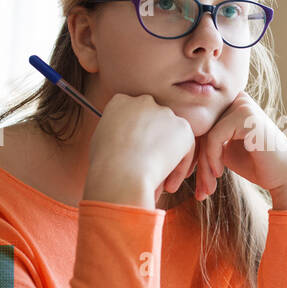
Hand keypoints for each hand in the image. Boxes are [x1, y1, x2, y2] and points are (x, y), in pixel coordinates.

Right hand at [83, 93, 195, 208]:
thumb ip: (115, 136)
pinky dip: (179, 168)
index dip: (135, 137)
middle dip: (153, 145)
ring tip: (158, 183)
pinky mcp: (183, 127)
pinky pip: (186, 148)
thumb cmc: (105, 165)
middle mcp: (143, 101)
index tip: (133, 155)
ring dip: (166, 158)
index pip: (132, 115)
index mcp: (120, 101)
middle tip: (149, 168)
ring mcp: (165, 112)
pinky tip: (169, 186)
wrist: (121, 172)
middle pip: (154, 122)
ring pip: (171, 137)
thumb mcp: (100, 143)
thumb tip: (124, 146)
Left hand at [194, 93, 286, 210]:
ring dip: (203, 164)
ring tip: (208, 186)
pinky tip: (219, 173)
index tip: (192, 178)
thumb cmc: (255, 164)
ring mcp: (241, 103)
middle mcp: (235, 98)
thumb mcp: (223, 149)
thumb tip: (175, 137)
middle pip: (201, 127)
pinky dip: (212, 158)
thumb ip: (205, 139)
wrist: (284, 176)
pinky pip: (214, 136)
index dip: (193, 152)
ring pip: (205, 133)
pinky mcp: (245, 114)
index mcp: (230, 102)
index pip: (200, 124)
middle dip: (196, 160)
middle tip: (199, 188)